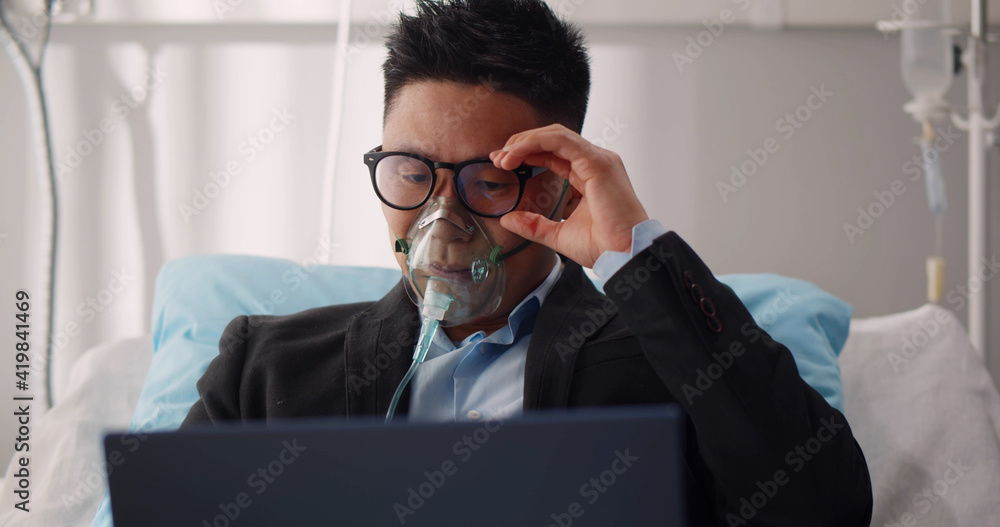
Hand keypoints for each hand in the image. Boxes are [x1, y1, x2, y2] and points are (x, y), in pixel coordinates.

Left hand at [490, 123, 648, 268]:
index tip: (503, 163)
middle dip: (521, 144)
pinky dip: (535, 142)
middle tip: (498, 157)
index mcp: (589, 175)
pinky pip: (561, 141)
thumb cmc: (603, 246)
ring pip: (555, 135)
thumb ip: (533, 225)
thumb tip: (507, 220)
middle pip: (552, 140)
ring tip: (504, 155)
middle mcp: (595, 162)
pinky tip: (516, 152)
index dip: (526, 154)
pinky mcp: (597, 162)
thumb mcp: (558, 234)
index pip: (553, 154)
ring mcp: (598, 159)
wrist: (624, 255)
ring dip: (525, 141)